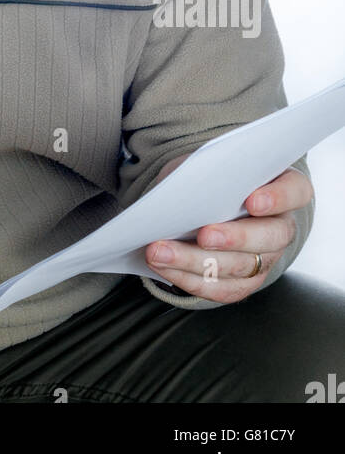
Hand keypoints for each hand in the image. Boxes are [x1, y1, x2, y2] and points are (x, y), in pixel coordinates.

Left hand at [144, 160, 313, 302]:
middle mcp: (280, 227)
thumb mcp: (208, 164)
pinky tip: (162, 266)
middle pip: (270, 237)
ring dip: (195, 261)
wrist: (209, 202)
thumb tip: (182, 190)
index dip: (278, 197)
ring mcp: (266, 258)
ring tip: (159, 251)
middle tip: (204, 235)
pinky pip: (221, 288)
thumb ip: (207, 172)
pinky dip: (188, 278)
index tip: (253, 200)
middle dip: (235, 237)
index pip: (294, 191)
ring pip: (239, 267)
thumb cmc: (212, 177)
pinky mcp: (244, 282)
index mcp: (282, 188)